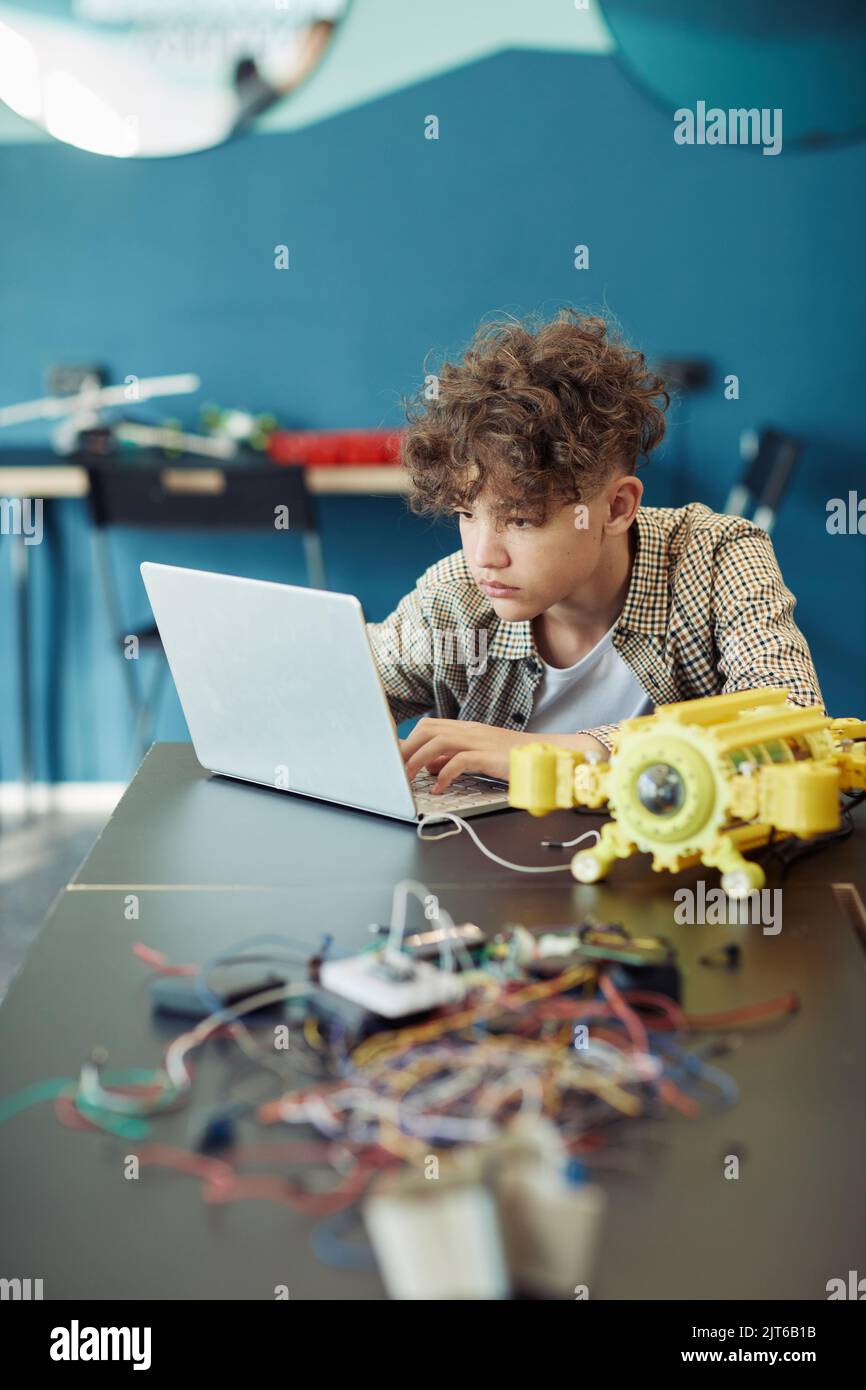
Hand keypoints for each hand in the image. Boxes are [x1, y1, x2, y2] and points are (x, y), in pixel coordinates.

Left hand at [400, 717, 539, 792]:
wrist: (546, 755)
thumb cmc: (513, 758)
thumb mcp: (479, 756)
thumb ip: (454, 757)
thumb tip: (428, 765)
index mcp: (466, 728)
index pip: (429, 725)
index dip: (407, 738)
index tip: (392, 754)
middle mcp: (470, 730)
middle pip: (428, 729)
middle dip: (406, 748)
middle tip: (394, 768)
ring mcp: (480, 740)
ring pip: (438, 741)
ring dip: (418, 759)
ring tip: (407, 778)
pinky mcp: (489, 755)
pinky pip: (460, 761)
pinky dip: (445, 774)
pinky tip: (439, 787)